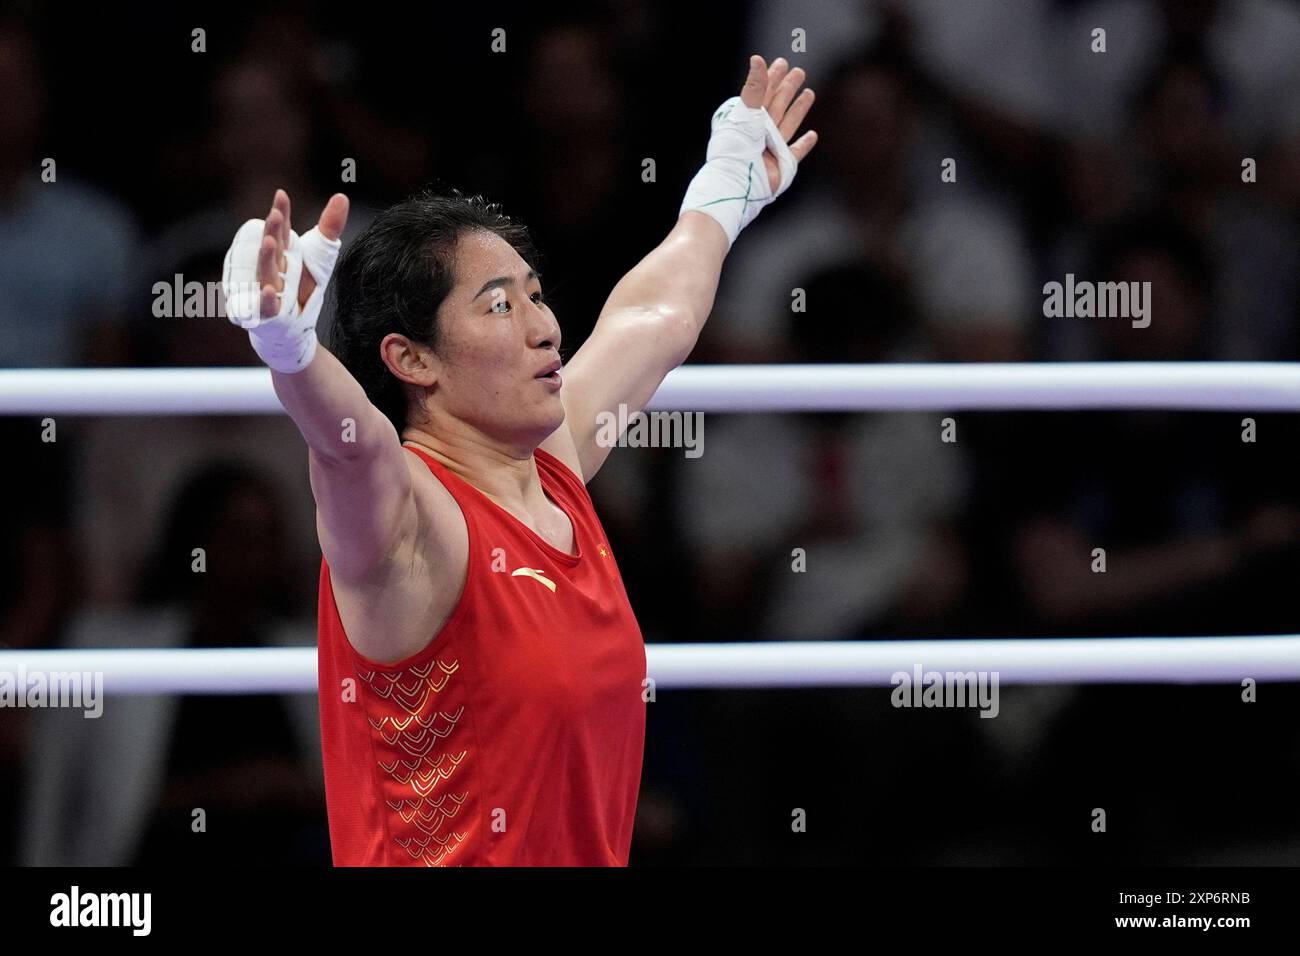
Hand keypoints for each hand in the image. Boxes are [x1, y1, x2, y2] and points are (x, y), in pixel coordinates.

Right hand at [257, 190, 349, 317]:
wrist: (292, 328)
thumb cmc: (302, 288)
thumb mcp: (320, 257)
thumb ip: (329, 228)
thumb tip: (342, 196)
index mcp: (283, 254)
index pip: (281, 231)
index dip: (281, 214)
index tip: (281, 195)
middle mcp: (272, 269)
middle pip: (272, 248)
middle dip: (272, 231)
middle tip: (274, 214)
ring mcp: (267, 289)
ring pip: (265, 272)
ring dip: (265, 257)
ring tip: (269, 242)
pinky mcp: (267, 313)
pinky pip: (266, 306)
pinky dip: (266, 299)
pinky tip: (270, 290)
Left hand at [738, 55, 817, 193]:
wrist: (740, 180)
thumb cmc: (737, 146)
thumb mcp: (746, 112)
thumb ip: (754, 87)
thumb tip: (757, 58)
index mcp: (750, 118)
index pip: (763, 92)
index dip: (772, 77)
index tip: (782, 62)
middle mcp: (761, 131)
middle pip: (778, 104)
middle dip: (788, 88)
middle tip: (799, 71)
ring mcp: (772, 147)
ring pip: (789, 123)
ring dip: (799, 109)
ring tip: (809, 93)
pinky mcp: (782, 164)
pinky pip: (796, 152)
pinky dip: (804, 145)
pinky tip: (812, 135)